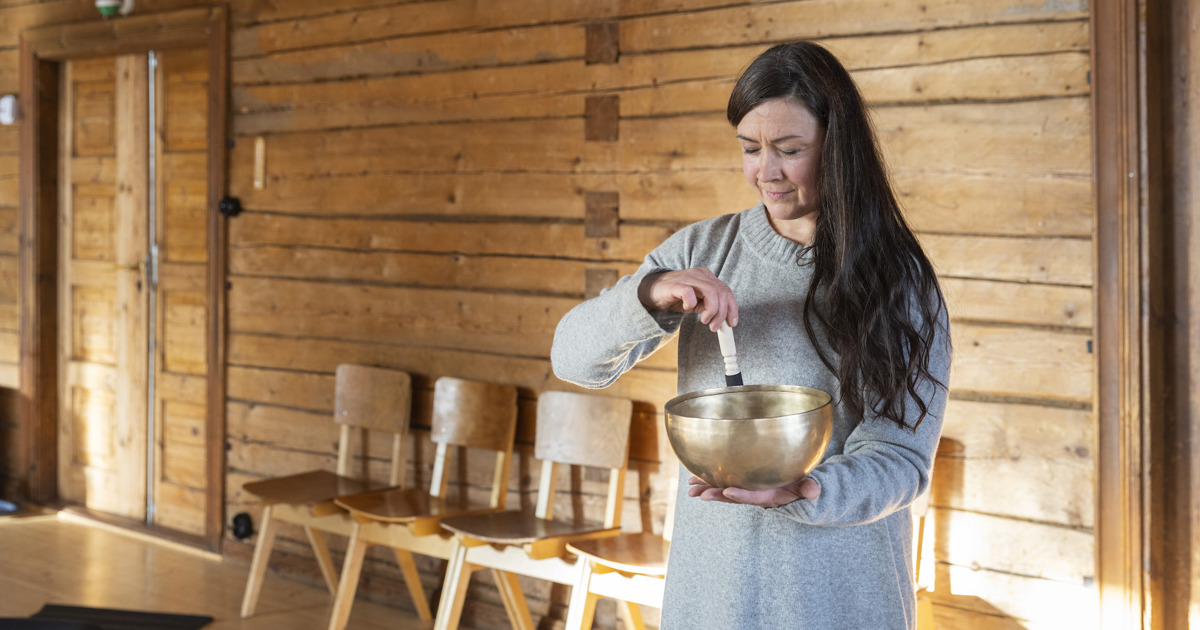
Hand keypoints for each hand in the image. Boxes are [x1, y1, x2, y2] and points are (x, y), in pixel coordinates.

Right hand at [638, 268, 737, 331]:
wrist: (652, 291)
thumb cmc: (675, 297)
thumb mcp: (696, 303)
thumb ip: (709, 308)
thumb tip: (723, 321)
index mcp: (707, 277)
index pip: (726, 291)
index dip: (732, 308)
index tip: (731, 323)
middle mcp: (700, 275)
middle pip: (721, 292)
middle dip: (722, 313)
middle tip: (715, 327)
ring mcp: (688, 278)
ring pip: (711, 292)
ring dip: (712, 311)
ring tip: (705, 321)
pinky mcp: (676, 284)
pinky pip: (690, 293)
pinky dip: (691, 304)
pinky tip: (686, 308)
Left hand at [686, 475, 820, 507]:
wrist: (798, 490)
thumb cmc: (802, 486)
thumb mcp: (808, 487)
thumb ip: (810, 488)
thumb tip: (814, 491)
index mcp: (769, 496)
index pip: (754, 497)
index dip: (741, 495)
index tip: (727, 492)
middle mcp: (755, 495)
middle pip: (733, 496)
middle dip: (716, 495)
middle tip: (699, 494)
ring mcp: (747, 490)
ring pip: (724, 490)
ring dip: (707, 489)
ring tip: (690, 488)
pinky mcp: (742, 484)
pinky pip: (724, 482)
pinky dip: (709, 480)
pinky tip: (694, 478)